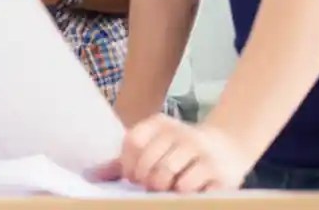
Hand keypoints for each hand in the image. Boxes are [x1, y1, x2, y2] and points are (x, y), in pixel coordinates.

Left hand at [111, 115, 251, 192]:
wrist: (227, 147)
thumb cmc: (180, 151)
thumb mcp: (153, 147)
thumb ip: (122, 161)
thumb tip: (90, 176)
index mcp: (160, 123)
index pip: (133, 141)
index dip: (128, 164)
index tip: (132, 176)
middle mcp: (181, 133)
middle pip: (150, 163)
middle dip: (145, 180)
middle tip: (149, 186)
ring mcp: (201, 151)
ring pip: (169, 176)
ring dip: (162, 188)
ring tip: (165, 189)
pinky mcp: (218, 172)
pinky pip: (190, 188)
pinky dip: (181, 194)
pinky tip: (184, 191)